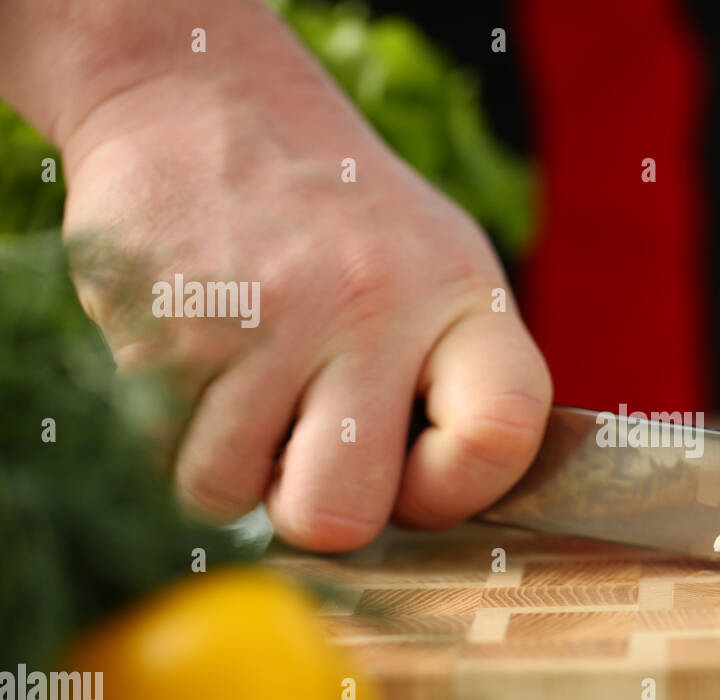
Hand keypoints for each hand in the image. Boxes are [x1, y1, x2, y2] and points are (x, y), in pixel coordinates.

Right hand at [58, 17, 549, 550]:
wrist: (205, 104)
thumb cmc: (344, 225)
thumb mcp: (442, 272)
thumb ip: (461, 387)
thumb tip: (439, 518)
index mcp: (461, 299)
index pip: (499, 435)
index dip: (456, 490)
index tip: (418, 475)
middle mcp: (369, 307)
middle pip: (344, 517)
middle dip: (319, 513)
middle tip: (310, 455)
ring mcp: (261, 320)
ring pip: (232, 494)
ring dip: (235, 464)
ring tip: (252, 378)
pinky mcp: (163, 326)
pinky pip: (166, 451)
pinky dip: (178, 426)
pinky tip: (202, 352)